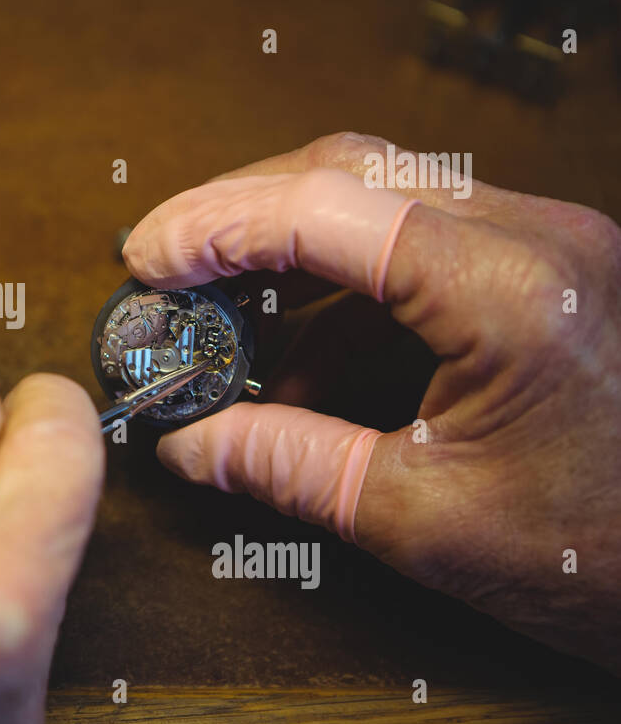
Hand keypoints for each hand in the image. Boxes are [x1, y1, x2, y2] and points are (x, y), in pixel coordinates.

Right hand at [122, 131, 620, 673]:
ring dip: (289, 244)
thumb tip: (193, 444)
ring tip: (222, 314)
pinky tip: (302, 359)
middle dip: (239, 212)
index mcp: (510, 289)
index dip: (216, 226)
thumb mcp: (423, 518)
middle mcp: (537, 237)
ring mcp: (548, 244)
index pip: (327, 208)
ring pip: (382, 193)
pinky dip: (344, 288)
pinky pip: (420, 242)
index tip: (149, 259)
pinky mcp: (545, 268)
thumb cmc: (609, 553)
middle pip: (350, 170)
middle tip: (167, 263)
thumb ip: (290, 465)